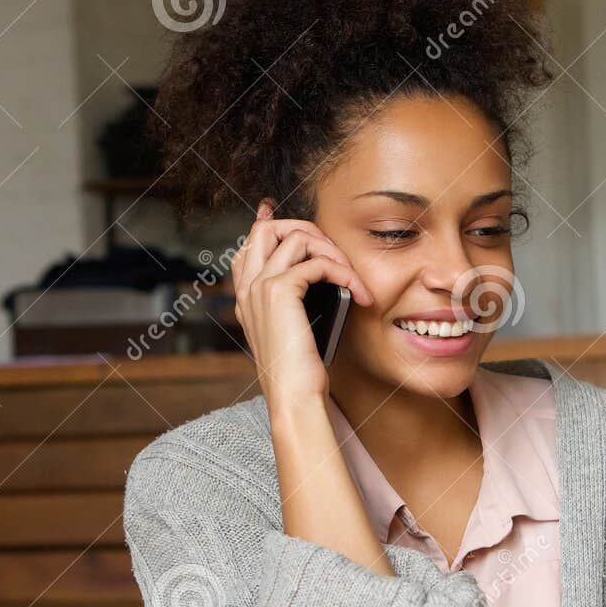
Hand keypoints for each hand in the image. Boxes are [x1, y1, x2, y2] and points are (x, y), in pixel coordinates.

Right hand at [231, 199, 372, 405]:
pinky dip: (344, 272)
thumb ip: (298, 305)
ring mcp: (260, 287)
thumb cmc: (300, 373)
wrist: (293, 396)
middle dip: (303, 227)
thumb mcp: (296, 333)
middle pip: (266, 229)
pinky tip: (358, 292)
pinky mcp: (279, 291)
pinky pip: (317, 262)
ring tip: (352, 276)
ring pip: (295, 237)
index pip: (246, 247)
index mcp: (247, 299)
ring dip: (332, 249)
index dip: (264, 225)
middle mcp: (248, 289)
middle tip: (333, 249)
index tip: (273, 210)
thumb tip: (322, 280)